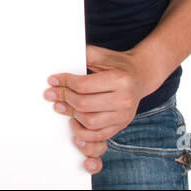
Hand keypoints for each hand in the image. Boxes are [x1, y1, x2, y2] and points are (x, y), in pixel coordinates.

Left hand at [45, 45, 155, 174]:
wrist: (140, 76)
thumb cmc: (117, 64)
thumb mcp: (102, 55)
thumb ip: (84, 57)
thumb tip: (62, 63)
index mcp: (120, 79)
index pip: (84, 85)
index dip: (64, 83)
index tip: (52, 80)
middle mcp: (125, 99)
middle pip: (84, 104)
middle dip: (64, 98)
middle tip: (51, 94)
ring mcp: (124, 115)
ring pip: (90, 122)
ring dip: (71, 114)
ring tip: (60, 106)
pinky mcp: (121, 125)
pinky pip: (99, 135)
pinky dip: (82, 133)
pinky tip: (72, 121)